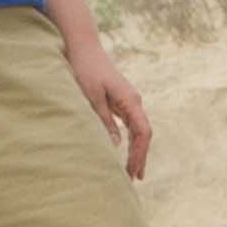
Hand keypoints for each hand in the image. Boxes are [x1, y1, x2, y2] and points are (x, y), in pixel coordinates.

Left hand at [67, 31, 154, 178]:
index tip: (132, 172)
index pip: (142, 133)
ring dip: (135, 151)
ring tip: (132, 172)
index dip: (139, 154)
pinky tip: (124, 153)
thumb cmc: (85, 69)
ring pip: (138, 131)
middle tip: (134, 180)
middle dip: (140, 157)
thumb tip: (115, 146)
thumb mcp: (91, 97)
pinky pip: (130, 125)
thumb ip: (103, 121)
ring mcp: (128, 101)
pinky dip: (129, 141)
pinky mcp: (119, 101)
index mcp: (130, 100)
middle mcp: (133, 101)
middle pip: (143, 135)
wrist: (82, 46)